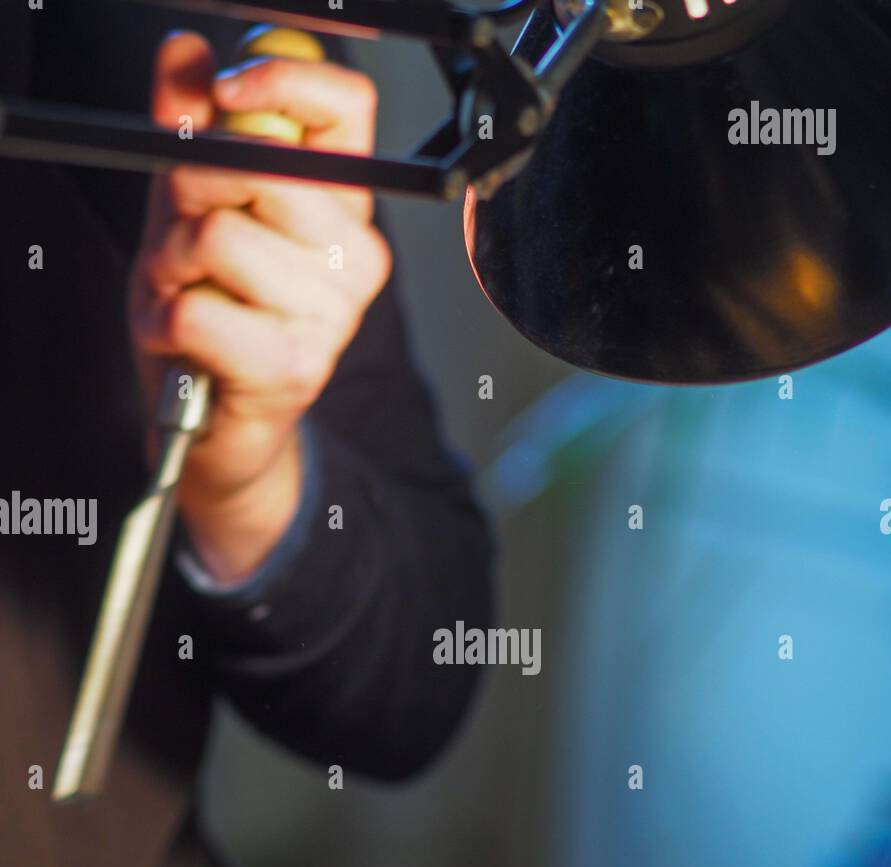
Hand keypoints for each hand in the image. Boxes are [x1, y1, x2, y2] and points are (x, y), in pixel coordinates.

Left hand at [129, 31, 391, 582]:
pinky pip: (195, 307)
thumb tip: (185, 54)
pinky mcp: (295, 366)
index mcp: (344, 204)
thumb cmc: (213, 310)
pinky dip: (163, 320)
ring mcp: (333, 316)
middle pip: (258, 165)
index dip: (279, 81)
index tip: (225, 96)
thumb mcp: (191, 202)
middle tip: (187, 236)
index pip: (346, 106)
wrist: (216, 419)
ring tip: (186, 293)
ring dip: (170, 264)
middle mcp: (358, 257)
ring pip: (218, 234)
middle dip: (189, 191)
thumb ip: (190, 128)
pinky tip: (183, 338)